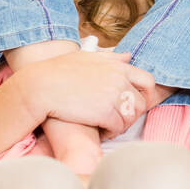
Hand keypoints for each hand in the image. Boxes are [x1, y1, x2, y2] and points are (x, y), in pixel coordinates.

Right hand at [17, 51, 159, 136]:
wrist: (41, 86)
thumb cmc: (58, 71)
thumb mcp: (87, 57)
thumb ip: (111, 58)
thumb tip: (128, 56)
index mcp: (118, 66)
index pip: (148, 81)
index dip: (145, 96)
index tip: (135, 105)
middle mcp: (120, 80)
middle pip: (142, 103)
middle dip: (132, 114)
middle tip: (118, 120)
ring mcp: (114, 96)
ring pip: (131, 118)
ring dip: (121, 125)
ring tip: (107, 126)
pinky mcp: (105, 113)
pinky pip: (118, 128)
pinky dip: (111, 132)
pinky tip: (100, 131)